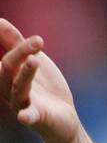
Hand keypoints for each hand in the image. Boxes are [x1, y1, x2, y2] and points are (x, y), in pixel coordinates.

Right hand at [0, 18, 79, 142]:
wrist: (64, 117)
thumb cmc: (44, 88)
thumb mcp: (31, 60)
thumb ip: (15, 42)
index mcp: (6, 74)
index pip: (0, 58)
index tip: (0, 24)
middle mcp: (8, 89)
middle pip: (7, 68)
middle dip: (19, 52)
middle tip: (39, 41)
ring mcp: (21, 104)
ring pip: (17, 87)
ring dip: (25, 73)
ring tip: (35, 60)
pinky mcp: (36, 118)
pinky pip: (28, 116)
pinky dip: (26, 115)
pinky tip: (22, 116)